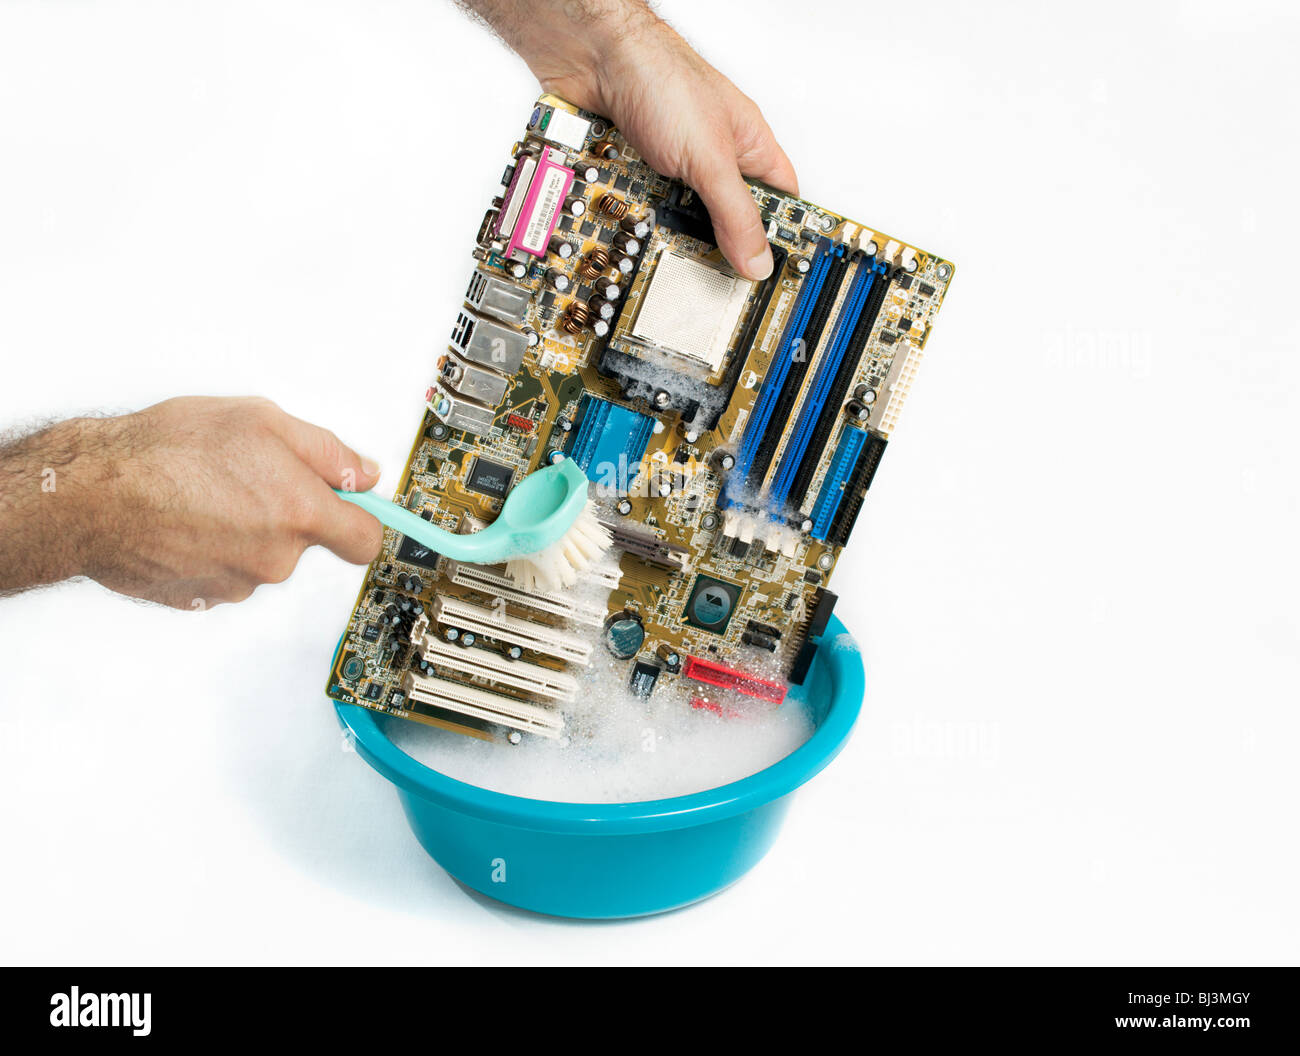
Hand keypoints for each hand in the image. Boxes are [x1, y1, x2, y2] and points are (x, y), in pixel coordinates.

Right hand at [0, 397, 383, 607]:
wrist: (89, 495)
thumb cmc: (165, 451)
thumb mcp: (260, 420)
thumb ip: (326, 451)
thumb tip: (364, 473)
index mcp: (301, 513)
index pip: (367, 539)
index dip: (367, 522)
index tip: (369, 516)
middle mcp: (277, 557)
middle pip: (307, 541)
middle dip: (290, 512)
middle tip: (248, 477)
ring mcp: (239, 583)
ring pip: (263, 556)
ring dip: (247, 529)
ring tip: (205, 493)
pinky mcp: (203, 598)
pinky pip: (227, 571)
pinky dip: (215, 549)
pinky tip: (186, 520)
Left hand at [466, 0, 797, 279]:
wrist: (592, 56)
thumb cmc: (661, 78)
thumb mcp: (710, 158)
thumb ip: (735, 213)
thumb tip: (758, 261)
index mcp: (748, 148)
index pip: (780, 203)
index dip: (782, 239)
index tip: (774, 278)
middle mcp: (713, 157)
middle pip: (727, 219)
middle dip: (718, 246)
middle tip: (714, 281)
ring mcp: (673, 164)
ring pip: (683, 218)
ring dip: (673, 235)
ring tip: (670, 258)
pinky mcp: (637, 169)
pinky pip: (643, 208)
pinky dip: (639, 221)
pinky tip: (636, 234)